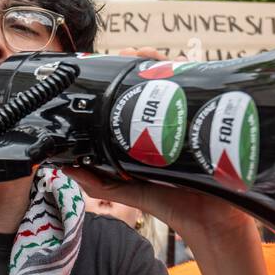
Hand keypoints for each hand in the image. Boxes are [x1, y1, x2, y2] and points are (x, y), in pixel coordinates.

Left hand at [69, 45, 253, 243]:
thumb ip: (96, 181)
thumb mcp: (126, 190)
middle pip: (153, 77)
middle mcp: (166, 120)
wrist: (211, 219)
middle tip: (133, 55)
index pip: (129, 93)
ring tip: (151, 56)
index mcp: (144, 132)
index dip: (119, 74)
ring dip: (162, 60)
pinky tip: (178, 64)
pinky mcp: (209, 117)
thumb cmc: (171, 204)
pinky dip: (189, 70)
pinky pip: (201, 87)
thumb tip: (62, 165)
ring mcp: (188, 116)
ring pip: (175, 77)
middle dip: (140, 60)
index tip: (112, 63)